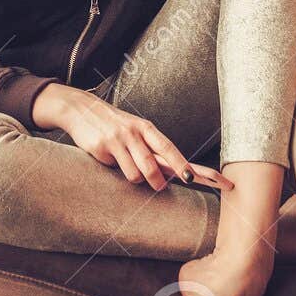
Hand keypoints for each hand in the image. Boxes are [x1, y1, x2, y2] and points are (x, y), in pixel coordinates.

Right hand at [33, 85, 231, 192]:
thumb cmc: (112, 126)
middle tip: (172, 185)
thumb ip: (151, 152)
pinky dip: (120, 172)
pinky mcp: (107, 146)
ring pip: (142, 172)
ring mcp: (123, 139)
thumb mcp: (134, 134)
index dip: (193, 166)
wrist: (81, 110)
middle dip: (171, 177)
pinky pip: (122, 171)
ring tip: (135, 174)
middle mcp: (139, 133)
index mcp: (149, 130)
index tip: (214, 178)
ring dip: (142, 180)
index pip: (174, 150)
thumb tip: (173, 174)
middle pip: (162, 161)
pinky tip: (110, 160)